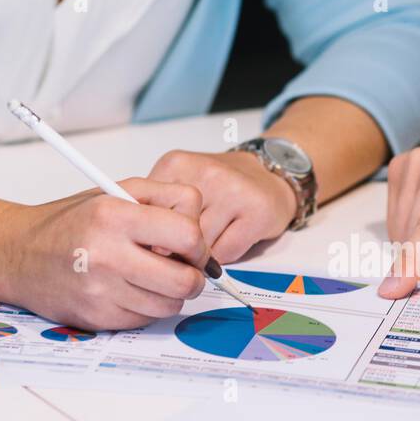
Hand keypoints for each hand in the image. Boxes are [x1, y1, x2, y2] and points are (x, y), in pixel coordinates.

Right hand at [0, 178, 208, 330]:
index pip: (188, 235)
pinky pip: (145, 320)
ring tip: (150, 276)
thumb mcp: (115, 192)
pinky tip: (128, 289)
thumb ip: (165, 200)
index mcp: (115, 216)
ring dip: (169, 294)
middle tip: (181, 267)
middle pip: (185, 281)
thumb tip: (200, 232)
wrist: (16, 253)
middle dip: (192, 276)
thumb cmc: (71, 222)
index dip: (198, 243)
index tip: (190, 245)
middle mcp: (107, 255)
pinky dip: (146, 307)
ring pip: (170, 306)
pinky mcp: (97, 318)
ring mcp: (102, 292)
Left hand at [149, 150, 296, 262]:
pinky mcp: (257, 212)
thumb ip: (158, 210)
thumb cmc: (221, 185)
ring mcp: (234, 191)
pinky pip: (227, 253)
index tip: (162, 239)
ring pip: (201, 247)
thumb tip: (150, 250)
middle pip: (175, 233)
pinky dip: (225, 256)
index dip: (154, 235)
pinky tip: (230, 238)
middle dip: (181, 248)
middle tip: (191, 241)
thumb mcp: (179, 185)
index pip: (150, 216)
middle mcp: (206, 173)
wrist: (270, 174)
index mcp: (177, 165)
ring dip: (203, 254)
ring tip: (214, 236)